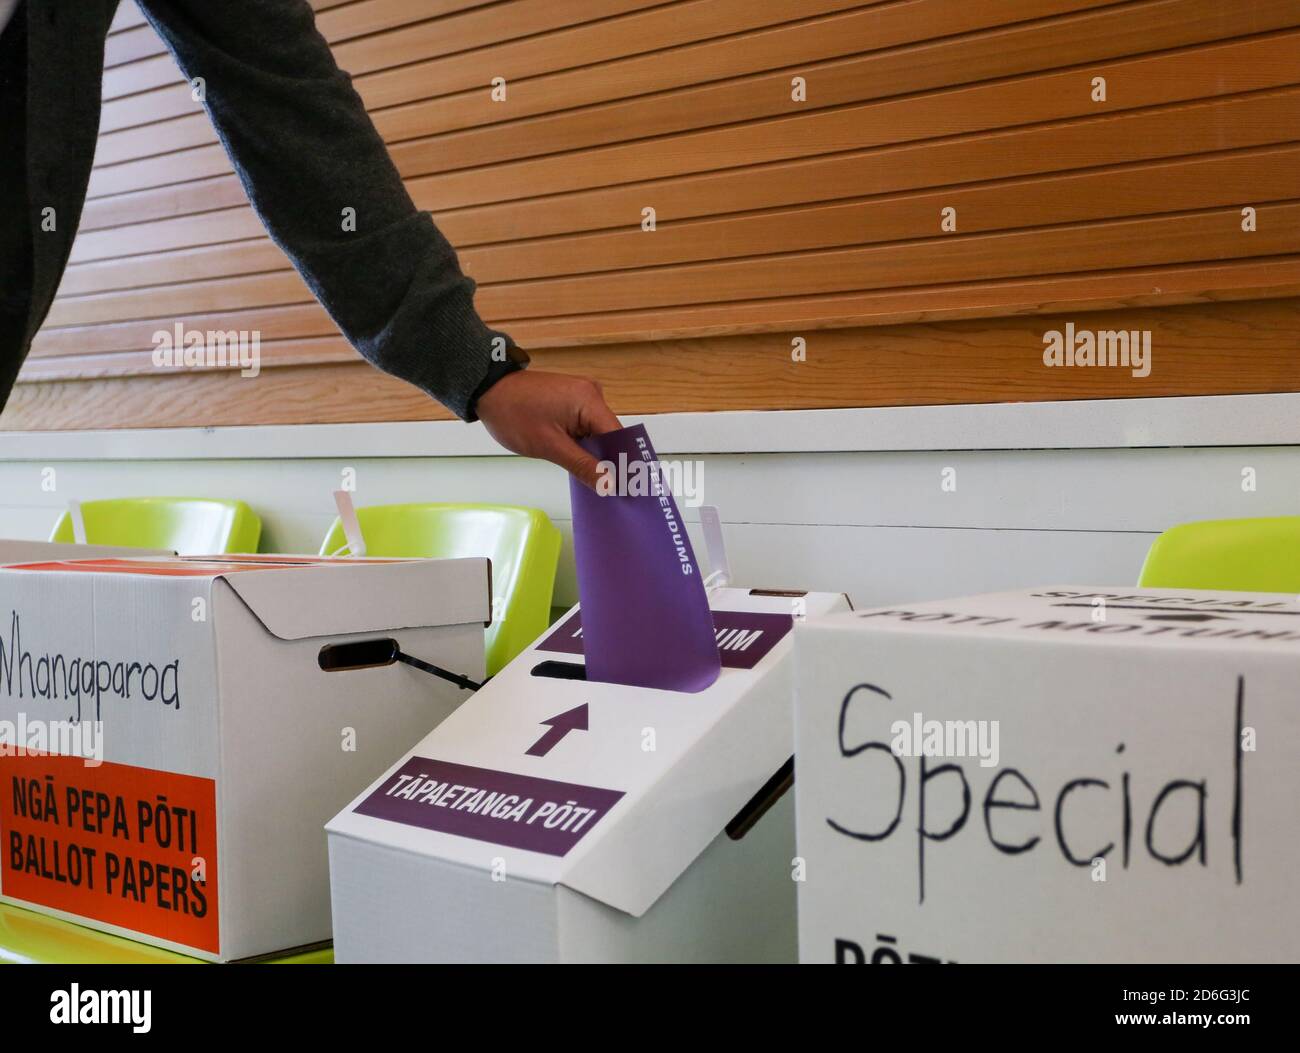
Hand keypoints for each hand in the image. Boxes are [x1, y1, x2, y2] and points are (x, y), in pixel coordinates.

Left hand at [475, 370, 622, 488]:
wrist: (489, 391)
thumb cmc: (513, 413)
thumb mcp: (549, 446)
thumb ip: (582, 465)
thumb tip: (608, 483)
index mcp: (589, 400)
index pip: (619, 436)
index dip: (625, 463)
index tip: (630, 488)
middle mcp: (592, 394)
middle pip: (611, 435)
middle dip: (612, 462)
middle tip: (615, 492)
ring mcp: (583, 396)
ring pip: (599, 433)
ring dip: (598, 455)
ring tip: (600, 482)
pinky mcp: (573, 401)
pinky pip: (588, 427)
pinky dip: (586, 445)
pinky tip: (585, 463)